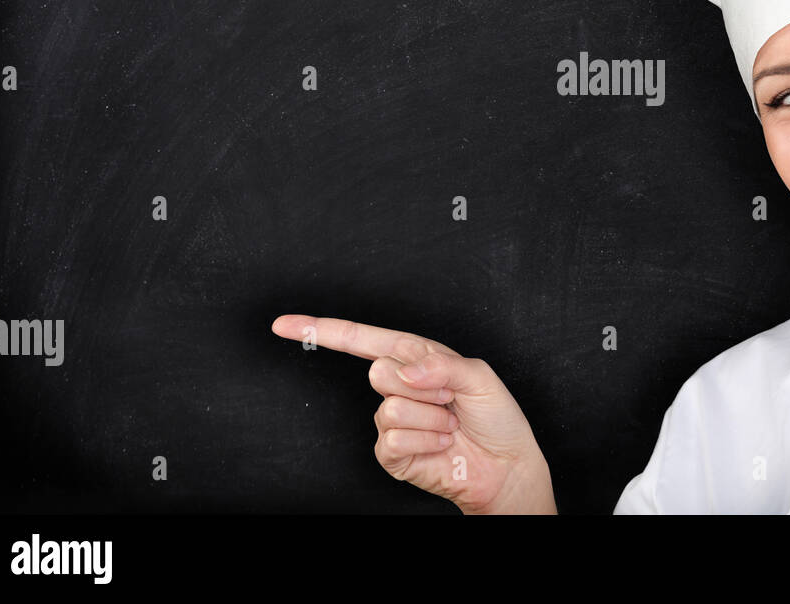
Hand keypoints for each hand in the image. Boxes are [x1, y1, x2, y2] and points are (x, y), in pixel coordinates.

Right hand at [271, 314, 555, 513]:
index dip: (322, 330)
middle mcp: (399, 385)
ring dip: (430, 419)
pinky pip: (393, 440)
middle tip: (448, 400)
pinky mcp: (392, 454)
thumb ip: (440, 364)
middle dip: (423, 387)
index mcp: (415, 357)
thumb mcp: (478, 375)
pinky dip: (425, 442)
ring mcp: (392, 421)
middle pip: (379, 372)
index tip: (284, 324)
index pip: (361, 340)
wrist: (505, 465)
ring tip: (449, 425)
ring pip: (391, 408)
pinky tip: (441, 445)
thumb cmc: (496, 417)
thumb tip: (403, 370)